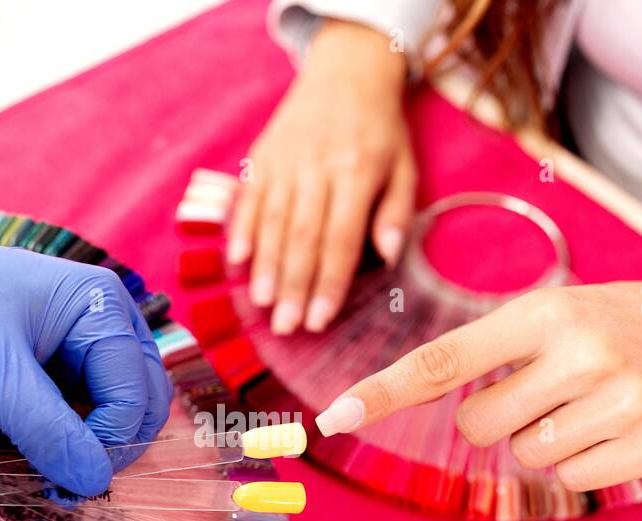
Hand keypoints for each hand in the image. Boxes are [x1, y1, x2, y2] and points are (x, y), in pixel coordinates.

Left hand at [0, 199, 172, 494]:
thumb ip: (45, 427)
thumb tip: (95, 482)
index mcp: (99, 305)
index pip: (135, 394)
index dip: (110, 445)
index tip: (64, 485)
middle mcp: (100, 322)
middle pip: (141, 404)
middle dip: (112, 449)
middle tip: (62, 486)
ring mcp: (77, 345)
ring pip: (116, 413)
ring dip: (91, 449)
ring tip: (48, 475)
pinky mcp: (50, 368)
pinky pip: (82, 412)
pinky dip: (68, 440)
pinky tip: (35, 457)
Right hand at [229, 18, 414, 334]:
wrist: (346, 72)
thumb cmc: (380, 131)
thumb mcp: (404, 166)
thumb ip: (396, 212)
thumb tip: (389, 257)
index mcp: (357, 172)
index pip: (341, 238)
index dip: (329, 283)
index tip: (321, 320)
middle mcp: (318, 167)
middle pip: (303, 236)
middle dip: (294, 286)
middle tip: (287, 327)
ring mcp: (286, 161)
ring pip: (272, 222)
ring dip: (265, 266)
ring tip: (263, 305)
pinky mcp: (263, 156)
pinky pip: (249, 198)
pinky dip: (241, 229)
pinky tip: (237, 261)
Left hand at [314, 281, 641, 489]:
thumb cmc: (616, 323)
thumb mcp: (557, 310)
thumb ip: (492, 348)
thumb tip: (421, 394)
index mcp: (544, 313)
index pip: (445, 358)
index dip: (385, 390)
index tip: (334, 415)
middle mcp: (580, 354)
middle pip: (478, 426)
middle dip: (495, 420)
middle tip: (540, 392)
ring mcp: (619, 402)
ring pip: (525, 456)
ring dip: (543, 439)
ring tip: (587, 403)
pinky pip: (570, 480)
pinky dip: (580, 462)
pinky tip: (613, 427)